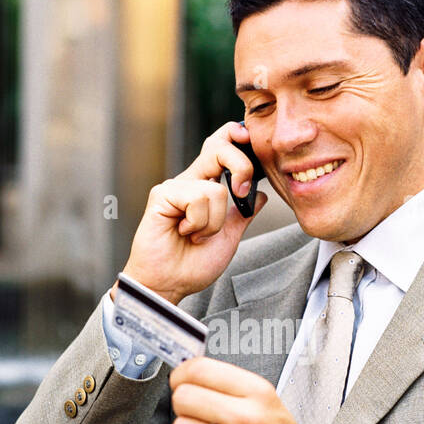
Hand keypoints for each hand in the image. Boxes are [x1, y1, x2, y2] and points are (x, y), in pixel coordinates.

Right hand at [118, 123, 266, 305]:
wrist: (170, 285)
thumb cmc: (192, 265)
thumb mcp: (229, 238)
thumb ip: (242, 215)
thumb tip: (261, 195)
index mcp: (205, 188)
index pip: (221, 148)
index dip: (235, 138)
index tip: (249, 140)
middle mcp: (190, 182)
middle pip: (218, 147)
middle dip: (240, 165)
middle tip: (241, 193)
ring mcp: (175, 188)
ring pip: (215, 189)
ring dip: (214, 222)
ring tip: (197, 236)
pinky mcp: (162, 195)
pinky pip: (198, 199)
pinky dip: (199, 223)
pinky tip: (184, 233)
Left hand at [169, 357, 353, 423]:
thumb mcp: (271, 406)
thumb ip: (232, 388)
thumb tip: (190, 375)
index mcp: (260, 395)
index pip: (201, 370)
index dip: (182, 374)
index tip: (180, 380)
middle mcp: (247, 420)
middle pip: (184, 397)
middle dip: (185, 405)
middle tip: (197, 414)